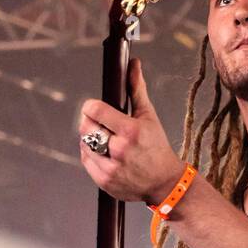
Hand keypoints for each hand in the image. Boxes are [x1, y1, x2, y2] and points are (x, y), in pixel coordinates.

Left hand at [77, 57, 184, 206]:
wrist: (164, 182)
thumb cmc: (157, 147)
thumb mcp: (149, 116)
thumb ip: (137, 90)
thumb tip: (133, 64)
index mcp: (130, 131)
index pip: (95, 110)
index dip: (90, 106)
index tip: (94, 107)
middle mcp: (119, 150)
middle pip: (85, 127)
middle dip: (89, 121)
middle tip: (98, 122)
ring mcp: (111, 168)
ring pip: (84, 143)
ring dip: (89, 139)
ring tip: (104, 139)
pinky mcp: (104, 181)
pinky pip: (85, 160)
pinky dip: (90, 154)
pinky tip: (103, 152)